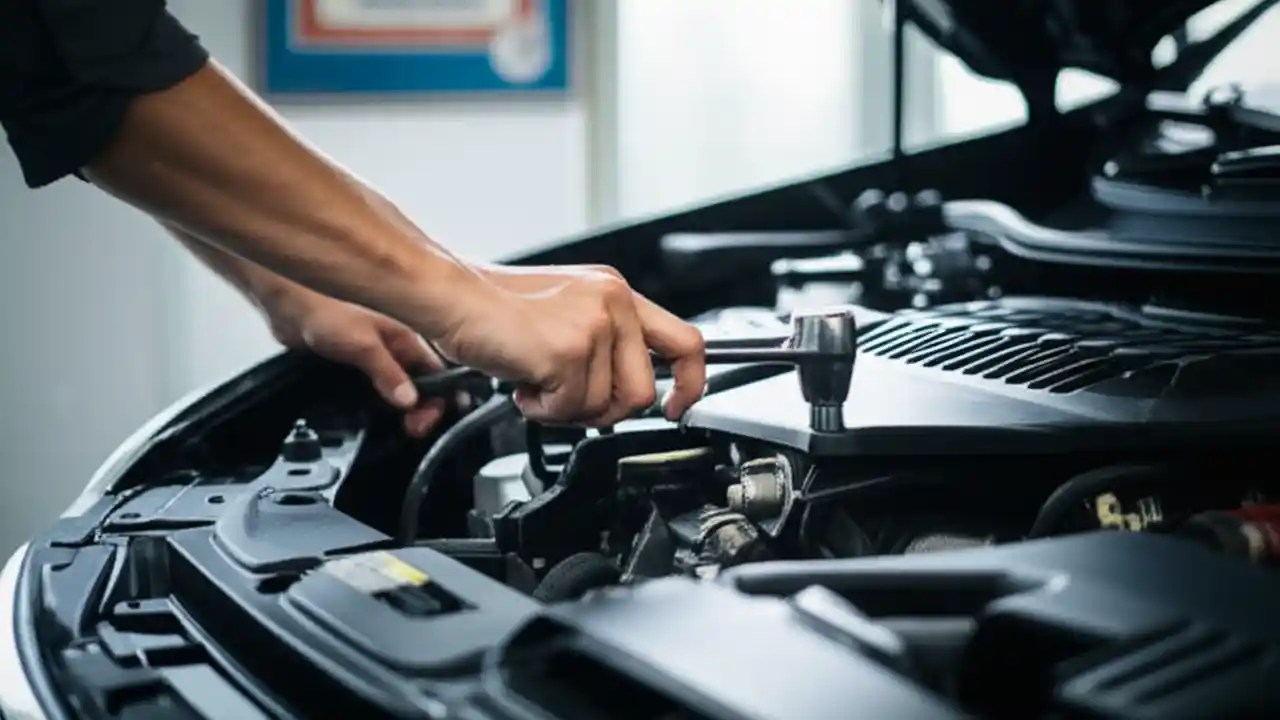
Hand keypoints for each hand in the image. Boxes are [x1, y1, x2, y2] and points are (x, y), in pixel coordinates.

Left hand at [266, 289, 447, 436]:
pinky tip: (375, 414)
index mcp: (407, 338)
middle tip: (412, 429)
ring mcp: (375, 355)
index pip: (438, 373)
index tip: (425, 421)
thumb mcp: (363, 345)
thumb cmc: (324, 309)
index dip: (439, 398)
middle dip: (422, 408)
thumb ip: (388, 373)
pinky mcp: (354, 363)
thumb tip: (410, 401)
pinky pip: (375, 386)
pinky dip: (379, 402)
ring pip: (398, 387)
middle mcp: (396, 347)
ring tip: (398, 427)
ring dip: (400, 408)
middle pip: (421, 383)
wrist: (285, 299)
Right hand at [436, 264, 705, 425]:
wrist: (452, 297)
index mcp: (617, 293)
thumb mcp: (568, 313)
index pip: (685, 341)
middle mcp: (614, 304)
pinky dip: (543, 409)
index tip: (677, 407)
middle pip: (643, 391)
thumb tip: (628, 389)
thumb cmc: (496, 309)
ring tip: (536, 381)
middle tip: (567, 398)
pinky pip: (571, 409)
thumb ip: (605, 341)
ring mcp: (594, 327)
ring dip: (566, 409)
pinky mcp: (569, 352)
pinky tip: (523, 382)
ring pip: (605, 406)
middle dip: (605, 410)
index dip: (691, 383)